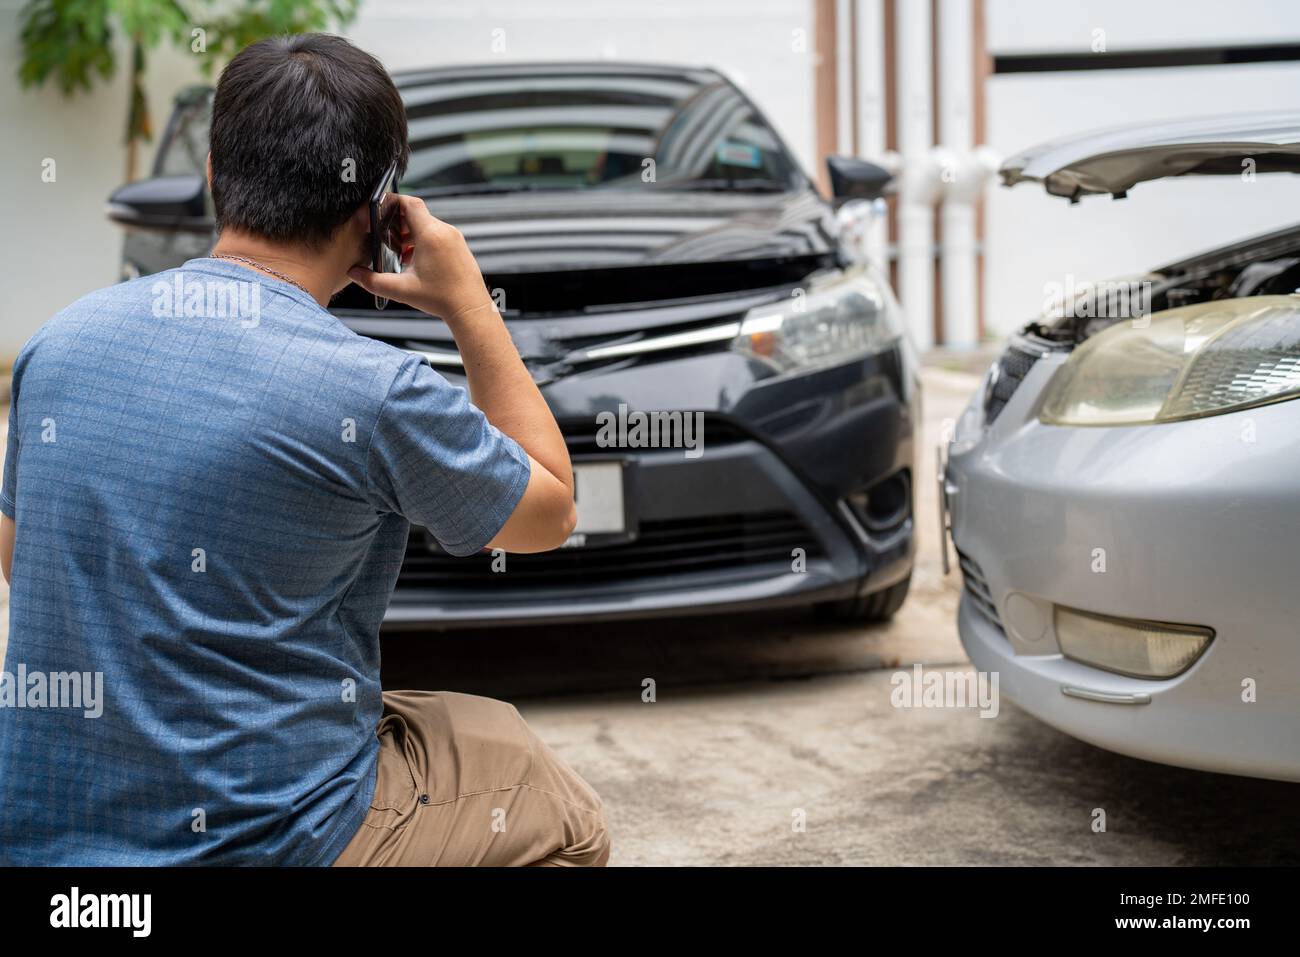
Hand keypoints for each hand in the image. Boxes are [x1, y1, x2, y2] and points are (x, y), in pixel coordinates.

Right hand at [347, 193, 494, 322]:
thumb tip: (354, 273)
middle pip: (417, 214)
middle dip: (399, 223)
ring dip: (411, 233)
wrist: (470, 308)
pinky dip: (424, 240)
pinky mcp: (459, 245)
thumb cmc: (443, 299)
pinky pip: (438, 233)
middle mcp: (445, 231)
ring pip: (427, 224)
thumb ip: (373, 281)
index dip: (393, 201)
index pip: (410, 203)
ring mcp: (454, 237)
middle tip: (387, 238)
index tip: (381, 208)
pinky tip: (416, 260)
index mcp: (430, 235)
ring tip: (400, 252)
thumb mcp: (402, 290)